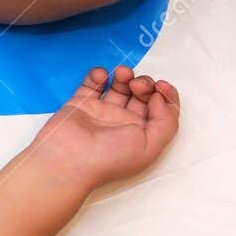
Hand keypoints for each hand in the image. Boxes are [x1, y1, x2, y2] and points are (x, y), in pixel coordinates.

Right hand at [28, 65, 179, 185]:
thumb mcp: (151, 146)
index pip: (162, 109)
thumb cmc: (111, 157)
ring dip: (125, 75)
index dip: (165, 94)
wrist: (69, 160)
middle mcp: (125, 123)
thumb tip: (160, 98)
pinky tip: (101, 76)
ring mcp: (103, 112)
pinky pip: (92, 83)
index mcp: (143, 135)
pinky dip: (98, 74)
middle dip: (145, 83)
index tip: (159, 86)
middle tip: (137, 85)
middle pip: (143, 95)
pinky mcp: (82, 104)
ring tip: (122, 75)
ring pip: (120, 86)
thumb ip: (166, 121)